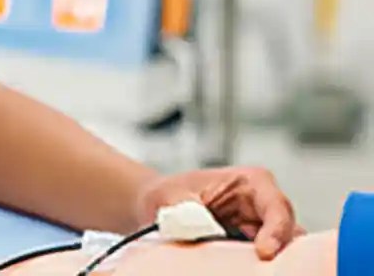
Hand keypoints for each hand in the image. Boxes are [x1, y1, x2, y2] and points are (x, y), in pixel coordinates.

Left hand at [135, 167, 301, 259]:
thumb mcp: (173, 199)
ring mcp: (263, 228)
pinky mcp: (254, 247)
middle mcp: (264, 205)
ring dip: (268, 262)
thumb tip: (207, 231)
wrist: (158, 205)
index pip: (277, 207)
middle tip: (262, 268)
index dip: (277, 231)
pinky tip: (240, 270)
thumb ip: (192, 214)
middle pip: (289, 233)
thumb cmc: (169, 194)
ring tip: (247, 268)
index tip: (264, 253)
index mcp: (251, 182)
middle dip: (281, 251)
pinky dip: (256, 268)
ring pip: (283, 250)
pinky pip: (266, 261)